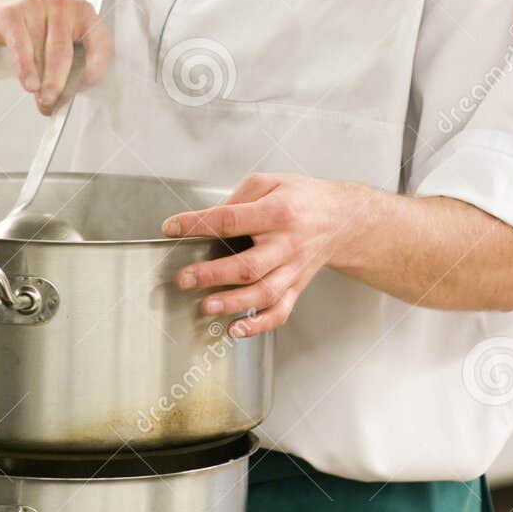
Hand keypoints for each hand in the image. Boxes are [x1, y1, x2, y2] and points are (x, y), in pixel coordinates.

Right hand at [0, 0, 111, 112]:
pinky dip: (26, 69)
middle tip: (53, 101)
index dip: (95, 68)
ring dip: (39, 80)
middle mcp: (62, 5)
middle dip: (58, 82)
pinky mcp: (13, 13)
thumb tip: (60, 100)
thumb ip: (64, 67)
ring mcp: (37, 5)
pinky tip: (29, 84)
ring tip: (39, 98)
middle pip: (64, 50)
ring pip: (40, 52)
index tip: (83, 88)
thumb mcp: (54, 43)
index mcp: (83, 13)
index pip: (100, 41)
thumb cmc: (32, 32)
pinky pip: (21, 47)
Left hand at [162, 172, 363, 335]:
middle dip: (212, 275)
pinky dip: (259, 325)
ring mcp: (293, 270)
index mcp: (277, 213)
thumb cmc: (302, 199)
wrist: (342, 218)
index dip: (197, 224)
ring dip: (233, 304)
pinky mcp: (296, 287)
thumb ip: (239, 197)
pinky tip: (237, 329)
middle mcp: (286, 244)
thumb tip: (210, 217)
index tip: (171, 227)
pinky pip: (280, 312)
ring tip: (206, 307)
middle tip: (184, 279)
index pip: (230, 220)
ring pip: (263, 294)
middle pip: (248, 266)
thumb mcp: (271, 182)